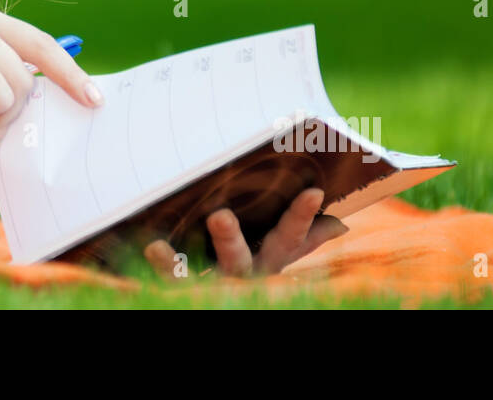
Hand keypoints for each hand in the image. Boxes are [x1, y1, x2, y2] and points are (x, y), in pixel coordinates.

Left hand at [142, 188, 347, 279]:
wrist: (230, 301)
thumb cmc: (257, 265)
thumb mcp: (281, 254)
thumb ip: (305, 239)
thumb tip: (341, 225)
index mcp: (270, 259)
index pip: (289, 238)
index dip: (301, 217)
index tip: (313, 191)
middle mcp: (246, 275)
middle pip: (239, 260)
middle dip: (229, 239)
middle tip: (218, 216)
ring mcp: (216, 286)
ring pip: (199, 276)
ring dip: (180, 262)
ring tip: (159, 245)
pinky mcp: (189, 293)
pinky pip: (174, 282)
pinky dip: (164, 266)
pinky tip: (152, 247)